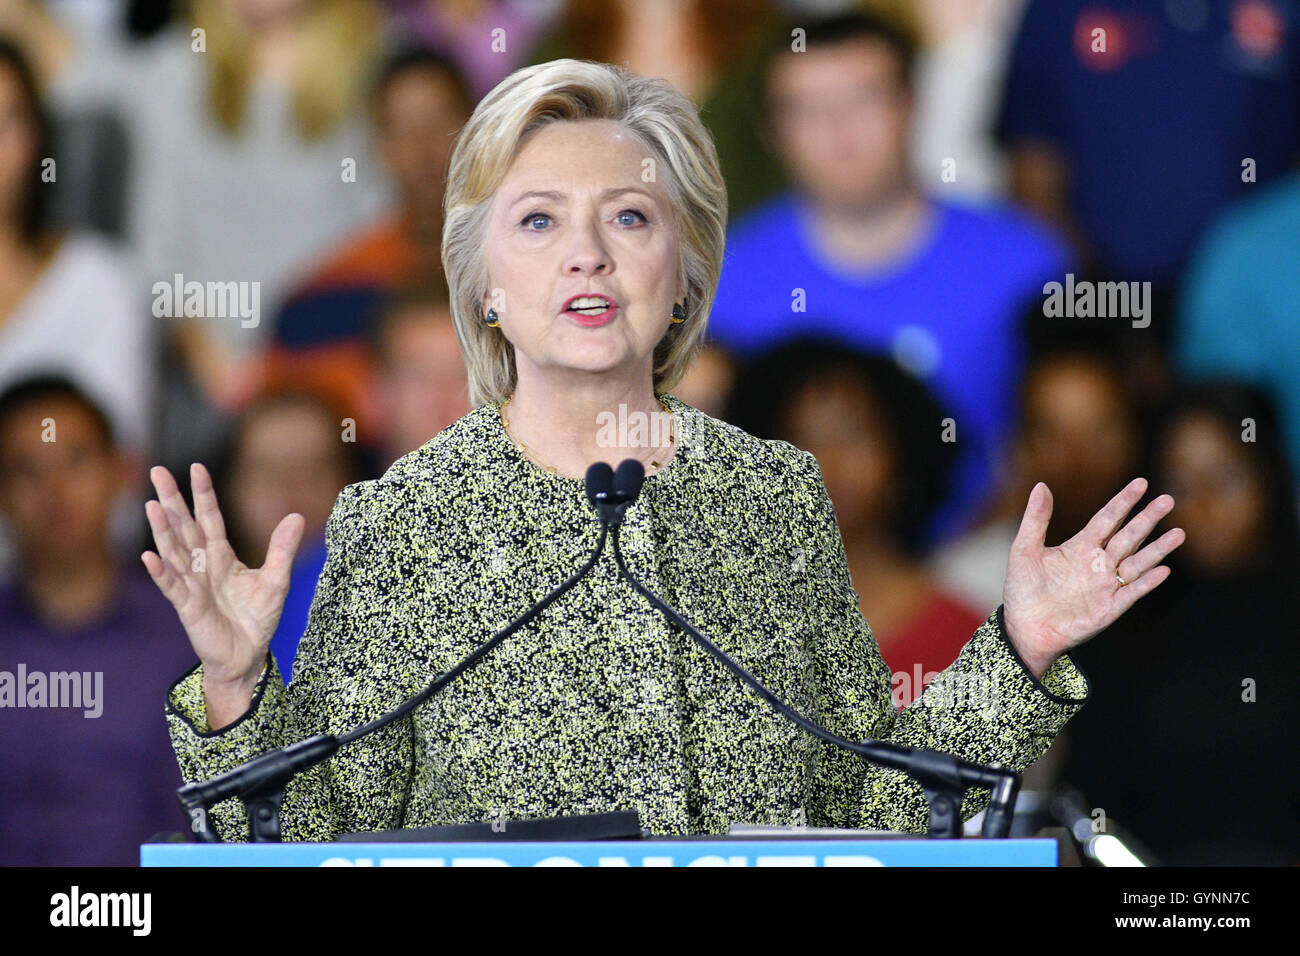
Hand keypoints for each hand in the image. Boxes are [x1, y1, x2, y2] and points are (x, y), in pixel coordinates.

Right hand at [142, 463, 303, 726]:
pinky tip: (149, 556)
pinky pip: (172, 587)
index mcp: (222, 557)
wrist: (247, 656)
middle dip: (172, 500)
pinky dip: (161, 572)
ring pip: (174, 552)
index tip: (197, 467)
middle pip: (184, 527)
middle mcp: (202, 566)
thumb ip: (281, 549)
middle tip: (158, 471)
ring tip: (152, 505)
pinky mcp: (188, 607)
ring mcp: (192, 585)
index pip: (209, 519)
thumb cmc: (257, 618)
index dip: (203, 495)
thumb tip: (297, 516)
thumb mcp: (276, 580)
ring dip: (162, 530)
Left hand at [1002, 477, 1184, 678]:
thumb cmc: (1023, 589)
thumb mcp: (1024, 550)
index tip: (1141, 483)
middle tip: (1168, 499)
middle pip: (1128, 536)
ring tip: (1178, 533)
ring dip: (1157, 549)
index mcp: (1081, 546)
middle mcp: (1099, 563)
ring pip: (1137, 563)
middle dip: (1147, 519)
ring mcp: (1106, 585)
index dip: (1123, 501)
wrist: (1023, 627)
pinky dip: (1146, 583)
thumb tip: (1041, 485)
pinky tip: (1162, 570)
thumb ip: (1036, 519)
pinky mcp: (1109, 608)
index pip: (1107, 519)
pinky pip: (1131, 593)